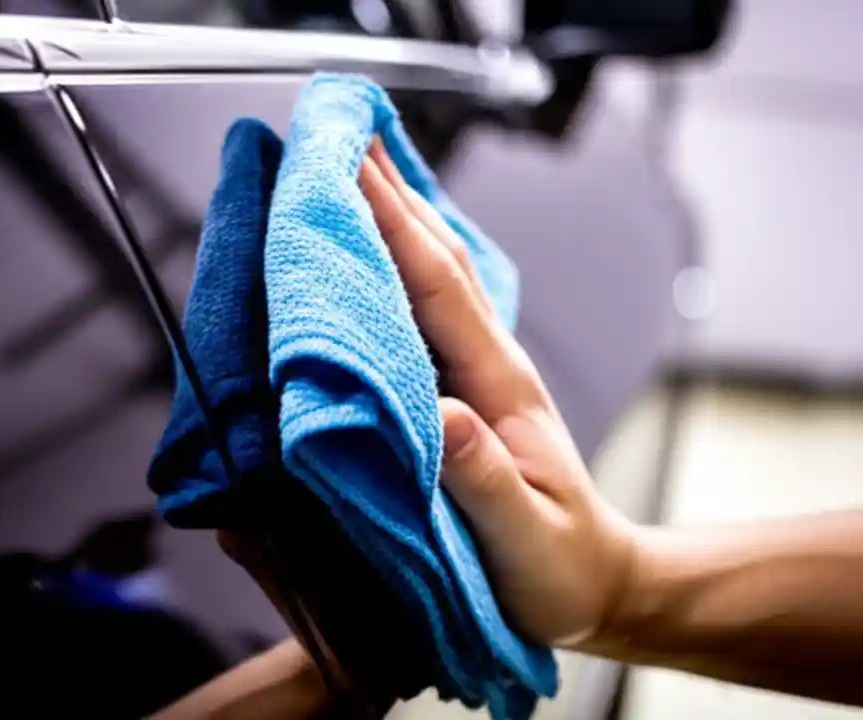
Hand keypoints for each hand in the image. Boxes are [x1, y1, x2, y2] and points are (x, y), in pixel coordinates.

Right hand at [358, 141, 640, 648]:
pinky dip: (399, 267)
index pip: (441, 292)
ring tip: (358, 167)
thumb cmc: (559, 572)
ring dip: (397, 218)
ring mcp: (478, 376)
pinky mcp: (462, 393)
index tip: (353, 171)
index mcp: (501, 389)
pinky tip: (380, 247)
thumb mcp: (523, 539)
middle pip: (438, 262)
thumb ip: (483, 478)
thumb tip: (441, 413)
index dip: (396, 227)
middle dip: (393, 195)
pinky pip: (425, 314)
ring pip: (433, 278)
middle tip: (347, 136)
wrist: (598, 586)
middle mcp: (490, 367)